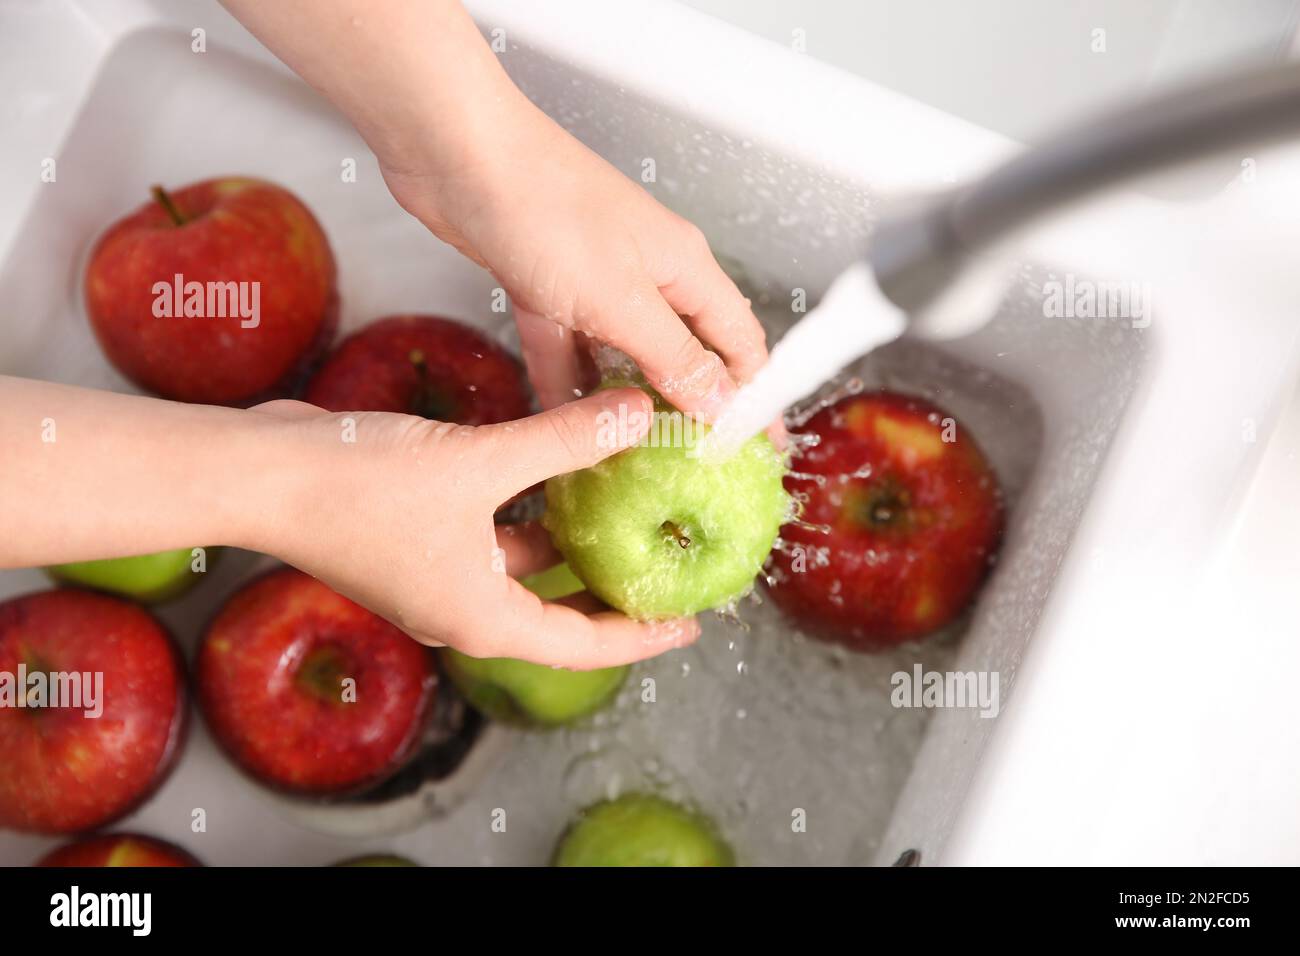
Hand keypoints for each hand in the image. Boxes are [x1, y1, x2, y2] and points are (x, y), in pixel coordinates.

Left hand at [223, 0, 769, 418]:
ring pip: (621, 355)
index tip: (760, 447)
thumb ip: (673, 357)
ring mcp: (593, 279)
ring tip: (632, 457)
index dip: (754, 396)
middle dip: (691, 406)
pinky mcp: (544, 285)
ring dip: (625, 402)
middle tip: (695, 462)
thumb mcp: (624, 301)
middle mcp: (646, 273)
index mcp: (684, 269)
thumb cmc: (548, 212)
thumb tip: (719, 403)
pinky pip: (565, 347)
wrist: (459, 158)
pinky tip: (562, 422)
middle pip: (683, 351)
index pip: (739, 342)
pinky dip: (566, 382)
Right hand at [251, 389, 699, 667]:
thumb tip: (638, 417)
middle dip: (612, 589)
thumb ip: (564, 441)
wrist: (262, 474)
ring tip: (627, 510)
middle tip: (664, 563)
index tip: (688, 621)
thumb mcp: (479, 463)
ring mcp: (439, 575)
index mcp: (483, 616)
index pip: (582, 644)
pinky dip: (530, 510)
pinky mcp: (421, 540)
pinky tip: (560, 471)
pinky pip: (494, 534)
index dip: (641, 634)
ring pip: (525, 567)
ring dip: (572, 542)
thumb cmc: (358, 486)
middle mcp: (463, 607)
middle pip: (558, 612)